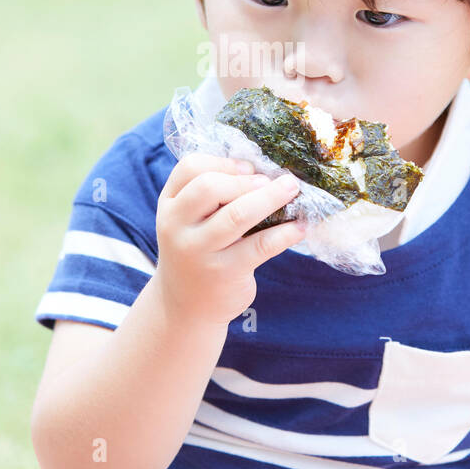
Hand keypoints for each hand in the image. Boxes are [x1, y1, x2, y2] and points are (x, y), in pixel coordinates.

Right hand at [155, 154, 304, 326]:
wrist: (185, 306)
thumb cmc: (196, 250)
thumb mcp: (188, 221)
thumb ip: (209, 195)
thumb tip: (262, 170)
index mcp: (169, 206)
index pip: (190, 168)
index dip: (223, 162)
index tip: (248, 167)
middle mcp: (177, 227)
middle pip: (209, 187)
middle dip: (246, 179)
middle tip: (272, 180)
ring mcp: (200, 252)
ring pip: (237, 214)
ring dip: (270, 197)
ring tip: (292, 190)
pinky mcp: (226, 273)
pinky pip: (261, 246)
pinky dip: (285, 233)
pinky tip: (300, 226)